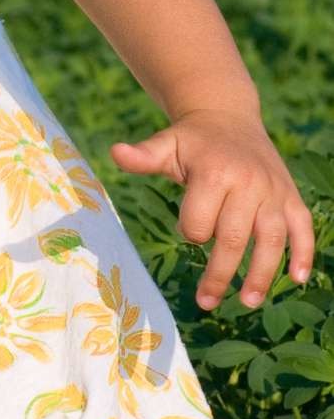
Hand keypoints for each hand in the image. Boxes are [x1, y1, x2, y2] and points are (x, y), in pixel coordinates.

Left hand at [109, 108, 314, 311]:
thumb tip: (115, 152)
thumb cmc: (192, 141)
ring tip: (247, 302)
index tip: (187, 230)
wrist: (227, 116)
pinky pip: (302, 228)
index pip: (200, 222)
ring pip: (271, 240)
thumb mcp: (166, 144)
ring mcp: (273, 190)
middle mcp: (248, 182)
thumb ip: (143, 156)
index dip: (190, 232)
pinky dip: (303, 254)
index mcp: (214, 172)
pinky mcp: (291, 196)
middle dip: (219, 274)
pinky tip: (298, 278)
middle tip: (205, 302)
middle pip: (233, 238)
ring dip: (261, 275)